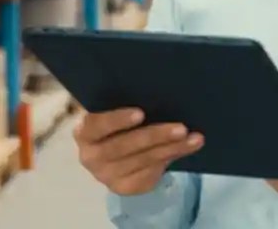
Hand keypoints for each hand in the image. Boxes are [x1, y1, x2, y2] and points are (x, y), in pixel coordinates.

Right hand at [74, 108, 204, 194]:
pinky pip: (151, 174)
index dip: (117, 120)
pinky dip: (173, 158)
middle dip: (154, 136)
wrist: (116, 154)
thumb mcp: (116, 112)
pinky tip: (188, 147)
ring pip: (143, 161)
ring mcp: (107, 175)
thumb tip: (161, 88)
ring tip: (193, 138)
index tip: (141, 113)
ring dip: (171, 148)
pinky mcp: (124, 187)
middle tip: (180, 128)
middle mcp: (91, 156)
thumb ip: (127, 102)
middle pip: (124, 146)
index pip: (96, 125)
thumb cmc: (118, 123)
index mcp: (84, 132)